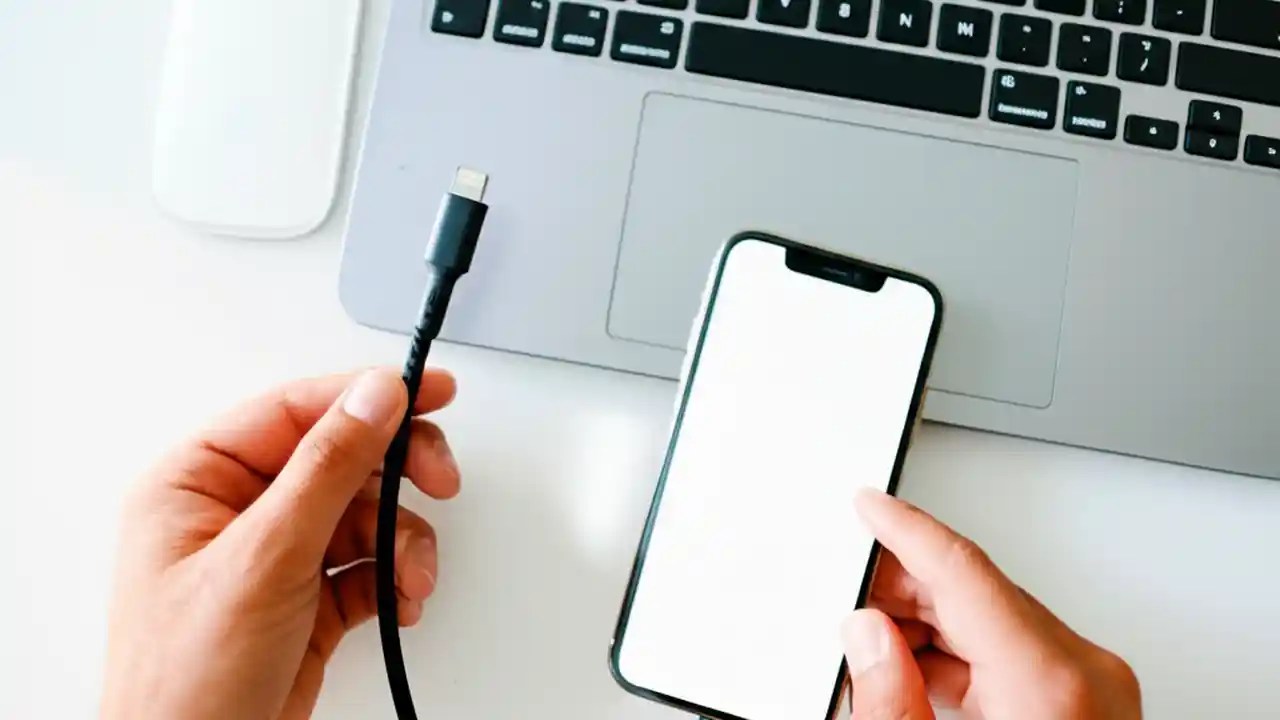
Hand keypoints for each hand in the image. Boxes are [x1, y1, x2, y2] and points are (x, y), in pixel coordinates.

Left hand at [100, 368, 460, 719]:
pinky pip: (367, 564)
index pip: (296, 411)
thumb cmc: (185, 685)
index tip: (429, 390)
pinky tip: (400, 600)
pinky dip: (394, 580)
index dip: (367, 396)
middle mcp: (236, 511)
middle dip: (396, 474)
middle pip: (340, 457)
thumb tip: (372, 396)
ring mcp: (274, 556)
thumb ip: (326, 468)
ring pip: (363, 514)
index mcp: (199, 481)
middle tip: (440, 479)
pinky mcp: (306, 599)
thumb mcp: (264, 558)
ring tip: (411, 576)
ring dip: (402, 541)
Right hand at [841, 489, 1140, 719]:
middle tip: (847, 592)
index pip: (964, 570)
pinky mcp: (1090, 704)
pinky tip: (915, 671)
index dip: (906, 528)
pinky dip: (960, 655)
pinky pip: (1014, 656)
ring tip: (872, 645)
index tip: (872, 504)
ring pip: (993, 622)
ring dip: (928, 624)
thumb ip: (893, 703)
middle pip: (976, 593)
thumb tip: (868, 640)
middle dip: (902, 587)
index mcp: (1051, 683)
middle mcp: (1085, 675)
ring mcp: (1095, 689)